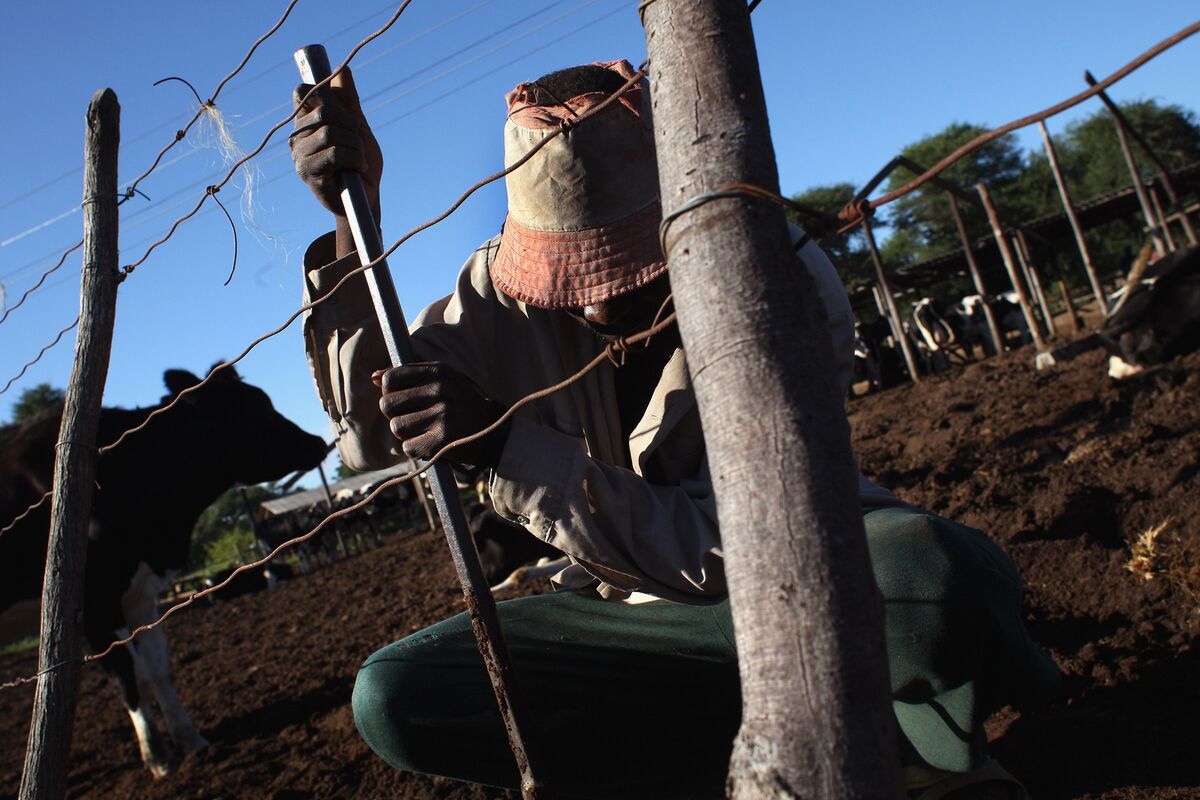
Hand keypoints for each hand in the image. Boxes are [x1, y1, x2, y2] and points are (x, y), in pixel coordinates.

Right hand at [290, 68, 382, 222]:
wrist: (367, 199)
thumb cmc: (360, 164)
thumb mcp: (358, 127)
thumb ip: (348, 99)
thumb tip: (341, 69)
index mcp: (305, 122)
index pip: (303, 92)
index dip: (327, 96)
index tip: (348, 117)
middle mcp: (297, 137)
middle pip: (324, 110)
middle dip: (351, 124)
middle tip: (359, 142)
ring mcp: (300, 156)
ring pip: (330, 132)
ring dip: (355, 144)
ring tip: (359, 158)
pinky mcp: (308, 174)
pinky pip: (334, 154)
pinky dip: (354, 158)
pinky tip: (358, 168)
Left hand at [375, 363, 509, 466]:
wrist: (495, 430)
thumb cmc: (461, 402)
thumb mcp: (442, 379)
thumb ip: (408, 375)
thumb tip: (374, 377)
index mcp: (437, 371)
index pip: (390, 380)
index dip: (390, 393)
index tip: (403, 400)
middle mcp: (440, 390)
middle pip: (387, 404)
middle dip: (395, 414)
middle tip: (413, 417)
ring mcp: (442, 414)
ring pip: (396, 427)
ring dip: (406, 433)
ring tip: (424, 430)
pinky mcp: (443, 439)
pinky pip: (408, 447)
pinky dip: (415, 449)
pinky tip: (430, 443)